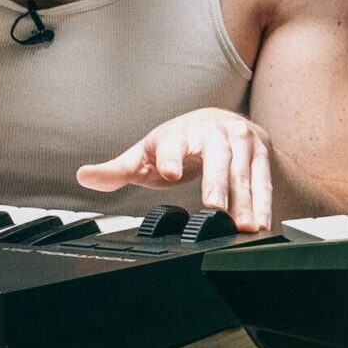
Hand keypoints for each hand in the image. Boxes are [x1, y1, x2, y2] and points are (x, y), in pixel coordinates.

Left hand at [76, 108, 272, 231]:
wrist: (221, 121)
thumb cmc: (180, 143)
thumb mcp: (147, 153)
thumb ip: (118, 170)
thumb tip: (83, 177)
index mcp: (180, 133)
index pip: (173, 143)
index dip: (170, 157)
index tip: (169, 172)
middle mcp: (213, 132)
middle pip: (216, 156)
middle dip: (217, 181)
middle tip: (214, 206)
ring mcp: (240, 141)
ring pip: (242, 171)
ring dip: (245, 199)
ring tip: (244, 226)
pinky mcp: (260, 153)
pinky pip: (263, 180)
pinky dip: (263, 202)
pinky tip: (260, 223)